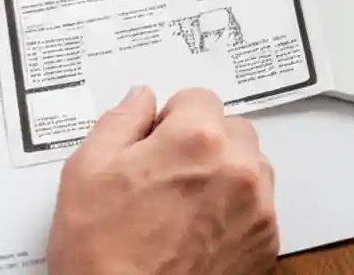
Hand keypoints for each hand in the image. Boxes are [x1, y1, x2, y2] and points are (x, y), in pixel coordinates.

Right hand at [48, 87, 279, 274]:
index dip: (170, 121)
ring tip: (182, 207)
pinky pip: (258, 207)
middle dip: (202, 144)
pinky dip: (236, 212)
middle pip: (231, 130)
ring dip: (225, 175)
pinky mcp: (267, 239)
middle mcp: (239, 166)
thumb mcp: (85, 173)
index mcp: (197, 140)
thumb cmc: (103, 255)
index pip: (198, 99)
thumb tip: (141, 98)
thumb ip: (120, 122)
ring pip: (250, 167)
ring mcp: (259, 205)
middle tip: (166, 177)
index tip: (155, 144)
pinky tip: (200, 232)